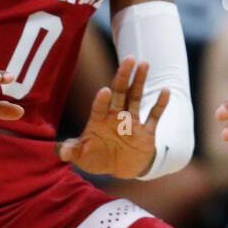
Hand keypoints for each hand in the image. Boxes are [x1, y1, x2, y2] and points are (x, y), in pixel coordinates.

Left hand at [58, 57, 169, 178]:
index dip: (102, 100)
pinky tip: (165, 91)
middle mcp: (116, 116)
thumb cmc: (97, 159)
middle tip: (129, 59)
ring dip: (140, 81)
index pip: (100, 107)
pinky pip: (154, 116)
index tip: (105, 91)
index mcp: (99, 120)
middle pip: (120, 92)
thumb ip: (73, 152)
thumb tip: (61, 152)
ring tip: (144, 63)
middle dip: (123, 76)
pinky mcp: (146, 131)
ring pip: (136, 97)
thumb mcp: (82, 157)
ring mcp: (132, 121)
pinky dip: (160, 104)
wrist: (120, 168)